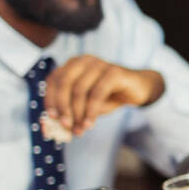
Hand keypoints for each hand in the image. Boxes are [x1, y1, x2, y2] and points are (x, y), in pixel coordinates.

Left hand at [45, 55, 163, 136]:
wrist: (138, 90)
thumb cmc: (109, 96)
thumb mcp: (87, 105)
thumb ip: (71, 112)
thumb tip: (54, 128)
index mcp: (72, 65)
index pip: (54, 80)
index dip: (50, 99)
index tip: (51, 118)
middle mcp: (83, 61)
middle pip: (64, 83)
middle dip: (62, 107)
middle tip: (65, 125)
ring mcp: (99, 64)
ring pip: (79, 89)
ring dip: (77, 112)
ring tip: (80, 129)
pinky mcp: (114, 71)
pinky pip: (97, 93)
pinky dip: (91, 111)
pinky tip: (90, 124)